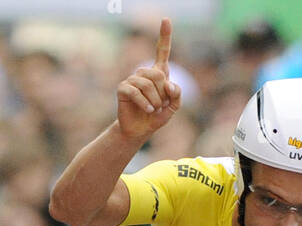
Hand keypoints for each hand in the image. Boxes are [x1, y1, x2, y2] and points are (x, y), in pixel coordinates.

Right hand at [116, 18, 181, 140]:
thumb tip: (169, 84)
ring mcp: (132, 79)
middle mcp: (144, 73)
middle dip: (163, 94)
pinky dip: (145, 103)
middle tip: (160, 105)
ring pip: (148, 84)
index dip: (165, 36)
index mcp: (158, 73)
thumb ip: (177, 95)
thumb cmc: (157, 116)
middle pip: (159, 75)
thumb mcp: (173, 107)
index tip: (165, 19)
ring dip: (155, 101)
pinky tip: (148, 110)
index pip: (162, 52)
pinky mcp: (123, 88)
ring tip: (153, 109)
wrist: (140, 130)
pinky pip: (136, 92)